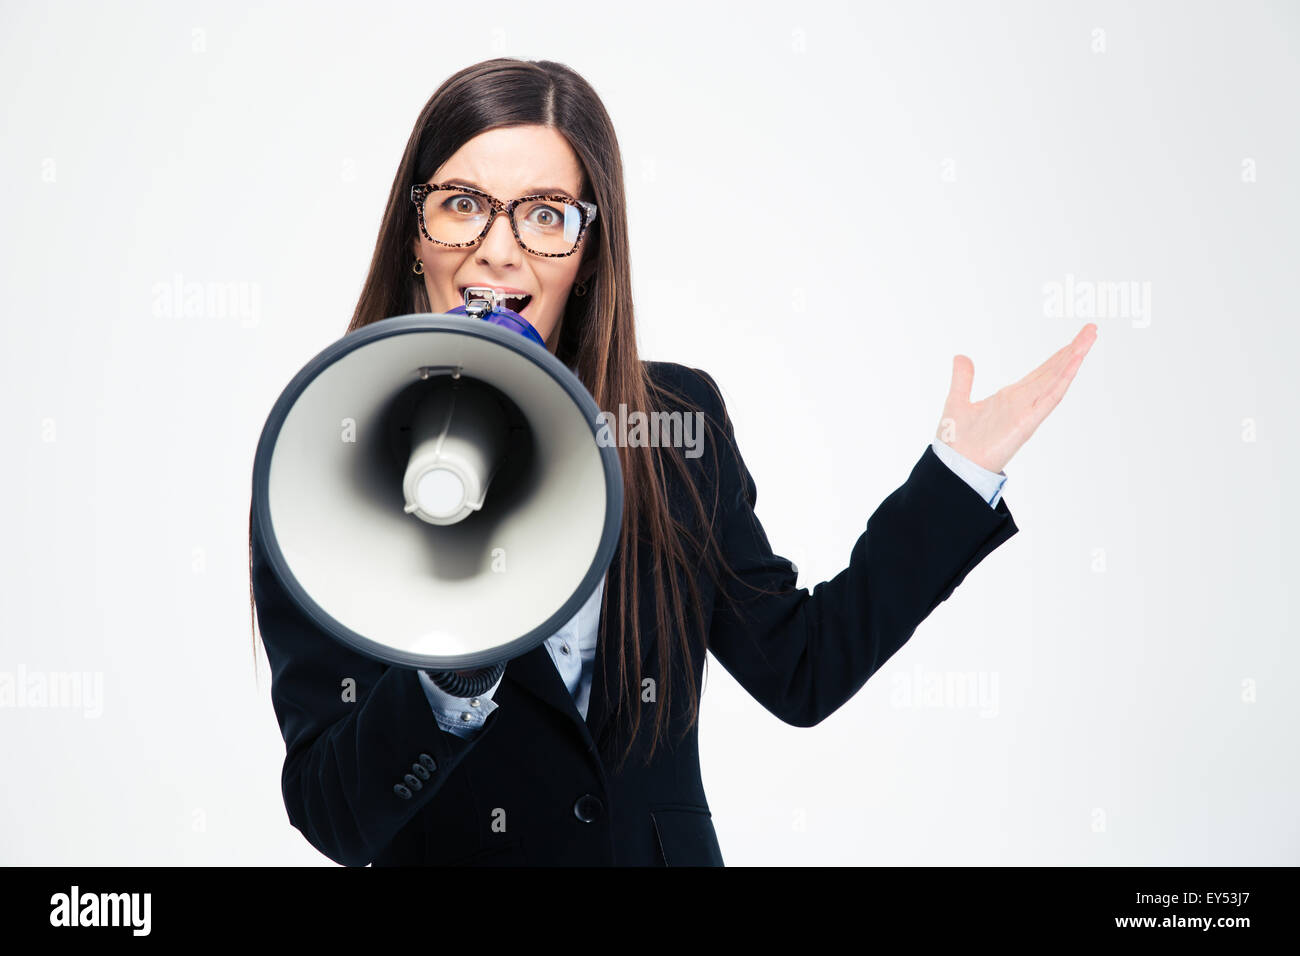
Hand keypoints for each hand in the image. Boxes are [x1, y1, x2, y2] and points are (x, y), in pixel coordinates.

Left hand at [934, 323, 1097, 473]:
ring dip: (1073, 359)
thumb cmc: (956, 442)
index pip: (1041, 373)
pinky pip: (1049, 398)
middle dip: (1073, 351)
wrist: (954, 466)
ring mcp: (1027, 412)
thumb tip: (961, 357)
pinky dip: (1062, 380)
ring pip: (1056, 380)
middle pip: (1053, 372)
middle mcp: (1022, 402)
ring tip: (1089, 338)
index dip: (1058, 356)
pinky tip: (1074, 363)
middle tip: (1091, 330)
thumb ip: (963, 379)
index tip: (1074, 340)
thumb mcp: (957, 400)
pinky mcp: (1027, 423)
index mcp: (1010, 398)